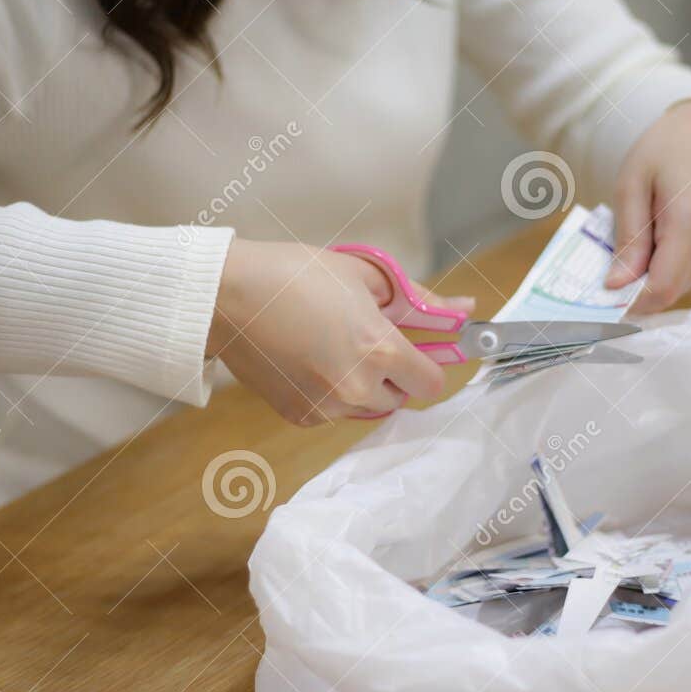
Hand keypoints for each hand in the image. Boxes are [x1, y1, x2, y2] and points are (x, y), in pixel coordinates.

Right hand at [207, 240, 474, 424]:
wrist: (227, 296)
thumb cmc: (294, 274)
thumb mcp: (364, 275)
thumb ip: (419, 299)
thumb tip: (463, 309)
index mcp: (379, 350)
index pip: (431, 383)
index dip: (428, 363)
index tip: (416, 348)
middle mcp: (356, 388)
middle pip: (400, 398)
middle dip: (394, 373)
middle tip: (367, 339)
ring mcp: (326, 407)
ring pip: (368, 408)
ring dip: (365, 386)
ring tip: (335, 346)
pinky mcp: (300, 417)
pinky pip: (335, 413)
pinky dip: (333, 393)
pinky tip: (311, 360)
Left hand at [604, 100, 690, 314]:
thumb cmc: (663, 152)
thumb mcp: (630, 186)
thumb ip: (627, 239)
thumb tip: (616, 287)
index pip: (660, 289)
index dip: (627, 300)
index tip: (601, 292)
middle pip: (665, 294)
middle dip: (635, 283)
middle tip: (619, 246)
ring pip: (673, 292)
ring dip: (649, 275)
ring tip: (646, 232)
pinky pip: (684, 284)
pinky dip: (665, 270)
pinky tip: (662, 239)